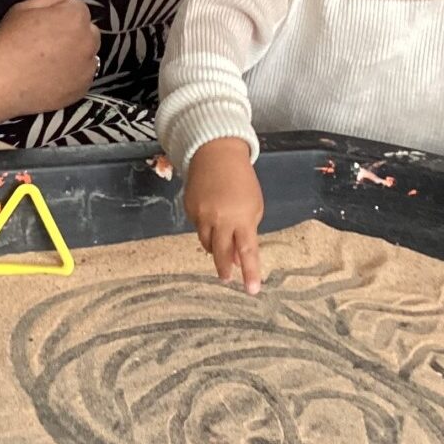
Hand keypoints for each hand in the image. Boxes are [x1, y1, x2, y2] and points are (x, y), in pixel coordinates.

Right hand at [0, 0, 98, 117]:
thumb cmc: (8, 41)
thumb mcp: (23, 9)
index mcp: (75, 16)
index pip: (79, 8)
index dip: (62, 14)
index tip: (46, 24)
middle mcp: (89, 40)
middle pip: (89, 31)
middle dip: (74, 33)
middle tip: (48, 43)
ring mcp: (88, 67)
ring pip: (88, 54)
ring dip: (77, 53)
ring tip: (50, 61)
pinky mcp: (83, 88)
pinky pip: (84, 75)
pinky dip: (74, 75)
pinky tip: (53, 76)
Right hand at [186, 139, 264, 293]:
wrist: (215, 153)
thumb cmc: (242, 180)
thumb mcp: (254, 205)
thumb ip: (247, 231)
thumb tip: (238, 257)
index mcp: (242, 218)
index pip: (247, 252)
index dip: (251, 273)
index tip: (252, 291)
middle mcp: (221, 219)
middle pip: (221, 253)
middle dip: (224, 268)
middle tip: (227, 278)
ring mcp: (201, 215)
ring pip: (206, 243)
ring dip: (214, 248)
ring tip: (220, 247)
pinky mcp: (189, 209)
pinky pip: (198, 227)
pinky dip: (206, 228)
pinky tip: (211, 218)